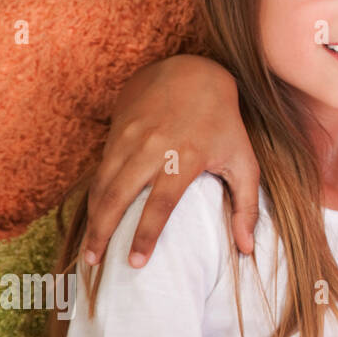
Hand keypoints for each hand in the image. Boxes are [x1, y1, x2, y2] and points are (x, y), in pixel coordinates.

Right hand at [82, 55, 258, 266]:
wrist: (190, 73)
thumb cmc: (223, 123)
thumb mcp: (244, 160)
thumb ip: (247, 205)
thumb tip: (247, 248)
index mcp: (186, 156)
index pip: (161, 203)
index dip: (146, 234)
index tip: (136, 263)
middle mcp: (153, 148)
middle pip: (119, 196)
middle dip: (102, 232)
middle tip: (93, 262)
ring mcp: (130, 139)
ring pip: (102, 185)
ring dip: (92, 218)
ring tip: (89, 250)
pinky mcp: (116, 134)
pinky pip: (100, 172)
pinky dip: (93, 198)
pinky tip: (93, 219)